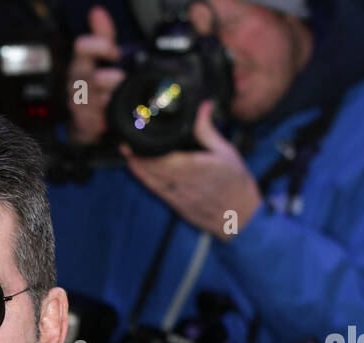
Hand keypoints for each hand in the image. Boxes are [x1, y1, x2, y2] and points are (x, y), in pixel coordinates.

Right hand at [66, 5, 121, 144]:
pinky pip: (93, 121)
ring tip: (116, 99)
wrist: (86, 117)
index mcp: (80, 62)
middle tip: (120, 79)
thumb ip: (103, 34)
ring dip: (108, 100)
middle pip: (90, 77)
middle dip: (109, 80)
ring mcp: (78, 103)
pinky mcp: (82, 122)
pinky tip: (109, 116)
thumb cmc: (96, 83)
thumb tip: (97, 12)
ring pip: (92, 100)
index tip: (115, 52)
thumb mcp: (101, 55)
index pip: (83, 47)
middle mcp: (76, 82)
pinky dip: (104, 119)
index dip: (100, 47)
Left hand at [120, 100, 261, 238]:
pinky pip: (155, 190)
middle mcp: (184, 182)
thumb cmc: (235, 182)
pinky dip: (144, 178)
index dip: (146, 149)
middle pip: (152, 168)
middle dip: (136, 155)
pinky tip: (136, 169)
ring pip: (151, 180)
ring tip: (126, 151)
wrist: (239, 215)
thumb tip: (203, 106)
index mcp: (196, 167)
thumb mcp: (226, 151)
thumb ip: (208, 130)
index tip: (137, 135)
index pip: (164, 158)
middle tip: (124, 140)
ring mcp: (178, 195)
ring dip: (137, 166)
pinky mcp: (175, 204)